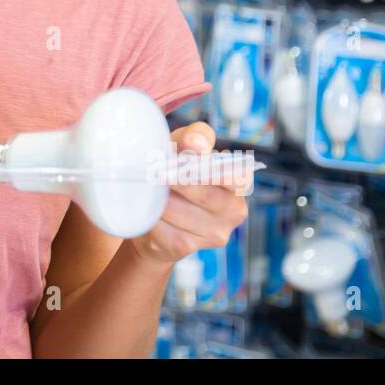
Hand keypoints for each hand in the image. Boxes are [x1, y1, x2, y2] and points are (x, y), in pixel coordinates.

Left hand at [129, 121, 251, 266]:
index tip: (185, 162)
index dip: (210, 170)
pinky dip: (150, 217)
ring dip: (159, 199)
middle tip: (155, 171)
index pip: (236, 177)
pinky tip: (145, 208)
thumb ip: (195, 137)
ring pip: (180, 213)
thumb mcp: (184, 145)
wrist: (154, 208)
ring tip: (147, 187)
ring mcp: (213, 233)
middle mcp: (233, 210)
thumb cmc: (175, 169)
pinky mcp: (186, 247)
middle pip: (206, 196)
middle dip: (177, 182)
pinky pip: (163, 231)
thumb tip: (196, 144)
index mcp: (239, 181)